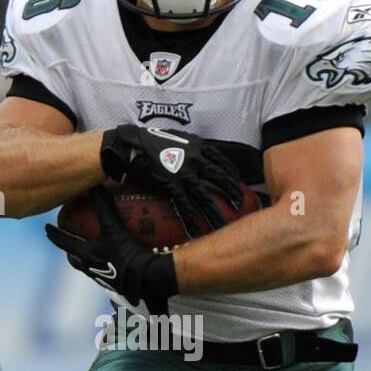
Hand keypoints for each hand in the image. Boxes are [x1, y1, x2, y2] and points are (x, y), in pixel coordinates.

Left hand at [45, 187, 177, 312]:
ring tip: (92, 250)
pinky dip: (106, 263)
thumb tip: (94, 186)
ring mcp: (102, 277)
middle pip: (73, 258)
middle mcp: (89, 267)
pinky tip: (116, 259)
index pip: (63, 242)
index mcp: (85, 254)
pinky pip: (106, 271)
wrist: (143, 278)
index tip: (46, 228)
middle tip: (70, 241)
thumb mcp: (114, 228)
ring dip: (86, 258)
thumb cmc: (126, 253)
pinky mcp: (115, 283)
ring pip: (88, 266)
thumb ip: (104, 207)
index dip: (54, 234)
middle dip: (69, 250)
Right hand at [100, 124, 244, 236]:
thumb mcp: (175, 138)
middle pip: (220, 178)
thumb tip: (196, 154)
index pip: (222, 160)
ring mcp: (184, 174)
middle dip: (232, 192)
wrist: (129, 146)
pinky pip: (186, 207)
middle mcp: (195, 159)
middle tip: (240, 204)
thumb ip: (189, 147)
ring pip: (205, 197)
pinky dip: (192, 220)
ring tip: (223, 225)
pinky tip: (197, 231)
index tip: (238, 182)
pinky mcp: (171, 186)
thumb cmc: (148, 141)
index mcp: (197, 146)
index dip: (232, 173)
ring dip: (215, 213)